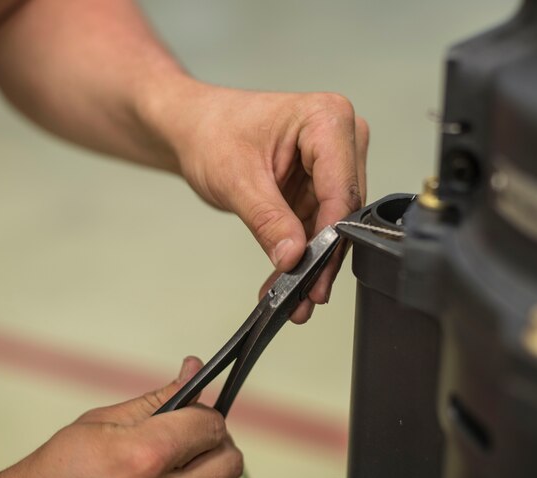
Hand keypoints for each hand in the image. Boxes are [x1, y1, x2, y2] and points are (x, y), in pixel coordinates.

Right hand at [0, 357, 241, 477]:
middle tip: (185, 436)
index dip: (201, 413)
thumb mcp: (103, 421)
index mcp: (146, 457)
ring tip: (165, 466)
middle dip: (212, 442)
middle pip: (230, 461)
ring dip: (204, 471)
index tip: (189, 412)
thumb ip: (159, 398)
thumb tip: (194, 369)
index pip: (211, 424)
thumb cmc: (58, 475)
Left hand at [146, 82, 368, 322]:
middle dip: (322, 255)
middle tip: (306, 294)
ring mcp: (332, 163)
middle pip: (343, 209)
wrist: (193, 128)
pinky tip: (285, 281)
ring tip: (293, 298)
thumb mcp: (236, 178)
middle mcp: (340, 139)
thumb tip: (294, 256)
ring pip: (333, 225)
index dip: (329, 234)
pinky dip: (301, 254)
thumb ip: (269, 219)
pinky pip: (317, 226)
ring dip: (313, 262)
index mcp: (327, 119)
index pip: (341, 188)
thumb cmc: (211, 130)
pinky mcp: (320, 185)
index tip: (313, 270)